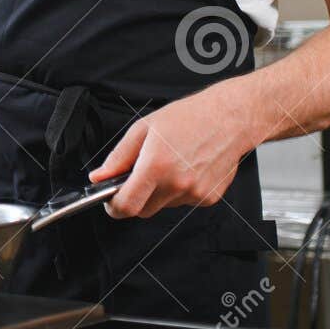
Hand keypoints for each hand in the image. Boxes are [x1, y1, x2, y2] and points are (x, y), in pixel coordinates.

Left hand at [89, 83, 260, 218]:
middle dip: (135, 198)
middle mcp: (176, 184)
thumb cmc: (189, 118)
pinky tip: (186, 168)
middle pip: (143, 210)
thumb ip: (118, 157)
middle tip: (139, 176)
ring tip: (169, 164)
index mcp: (156, 166)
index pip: (127, 206)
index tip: (110, 201)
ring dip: (159, 192)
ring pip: (163, 205)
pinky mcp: (209, 198)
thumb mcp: (143, 129)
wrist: (229, 119)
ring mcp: (195, 193)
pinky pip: (183, 202)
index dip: (114, 207)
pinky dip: (178, 191)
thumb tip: (100, 177)